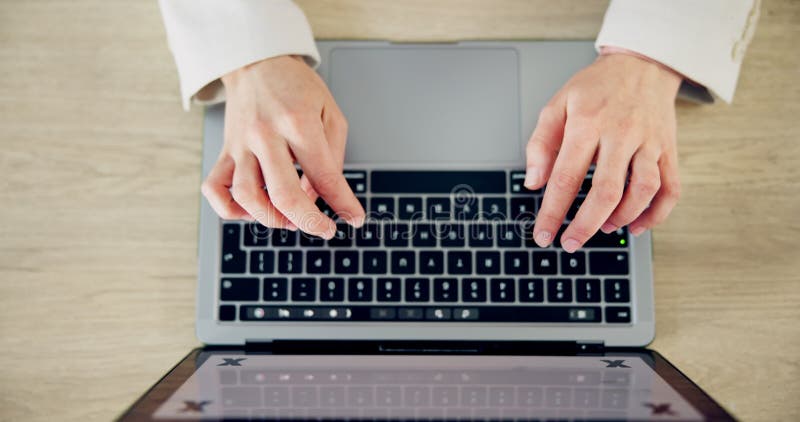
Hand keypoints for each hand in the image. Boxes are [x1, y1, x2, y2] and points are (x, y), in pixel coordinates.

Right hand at [202, 55, 364, 238]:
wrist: (257, 63)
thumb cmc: (297, 89)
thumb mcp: (329, 114)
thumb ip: (331, 158)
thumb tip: (322, 198)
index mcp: (297, 122)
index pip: (323, 176)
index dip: (343, 203)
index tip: (355, 218)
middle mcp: (265, 135)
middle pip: (283, 195)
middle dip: (309, 221)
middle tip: (325, 230)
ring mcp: (240, 145)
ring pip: (247, 197)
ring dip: (272, 219)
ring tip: (291, 219)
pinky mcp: (224, 152)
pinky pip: (216, 190)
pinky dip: (231, 210)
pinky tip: (254, 210)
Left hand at [525, 53, 682, 251]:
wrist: (643, 64)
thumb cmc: (596, 88)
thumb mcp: (558, 105)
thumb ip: (540, 144)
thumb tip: (533, 182)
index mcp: (588, 124)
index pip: (565, 178)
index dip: (553, 212)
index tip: (543, 234)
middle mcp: (621, 134)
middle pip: (606, 192)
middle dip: (585, 225)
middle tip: (570, 243)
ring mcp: (649, 143)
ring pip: (642, 191)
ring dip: (621, 218)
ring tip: (602, 228)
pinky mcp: (668, 150)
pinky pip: (670, 188)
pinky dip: (657, 214)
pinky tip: (637, 225)